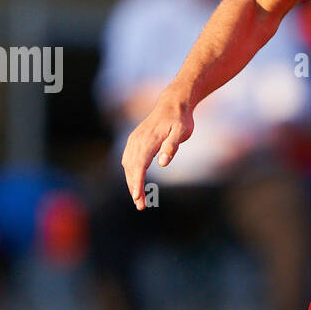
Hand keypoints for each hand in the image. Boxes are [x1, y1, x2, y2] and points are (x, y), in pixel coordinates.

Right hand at [121, 91, 194, 209]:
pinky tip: (134, 181)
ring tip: (138, 198)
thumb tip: (163, 163)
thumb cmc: (180, 119)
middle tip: (141, 206)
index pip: (139, 167)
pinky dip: (129, 172)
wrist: (172, 103)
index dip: (137, 184)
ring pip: (128, 166)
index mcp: (148, 141)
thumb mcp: (182, 131)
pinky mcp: (134, 140)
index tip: (138, 198)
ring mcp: (134, 140)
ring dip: (131, 182)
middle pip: (131, 169)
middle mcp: (137, 141)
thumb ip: (172, 146)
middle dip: (134, 188)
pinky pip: (128, 159)